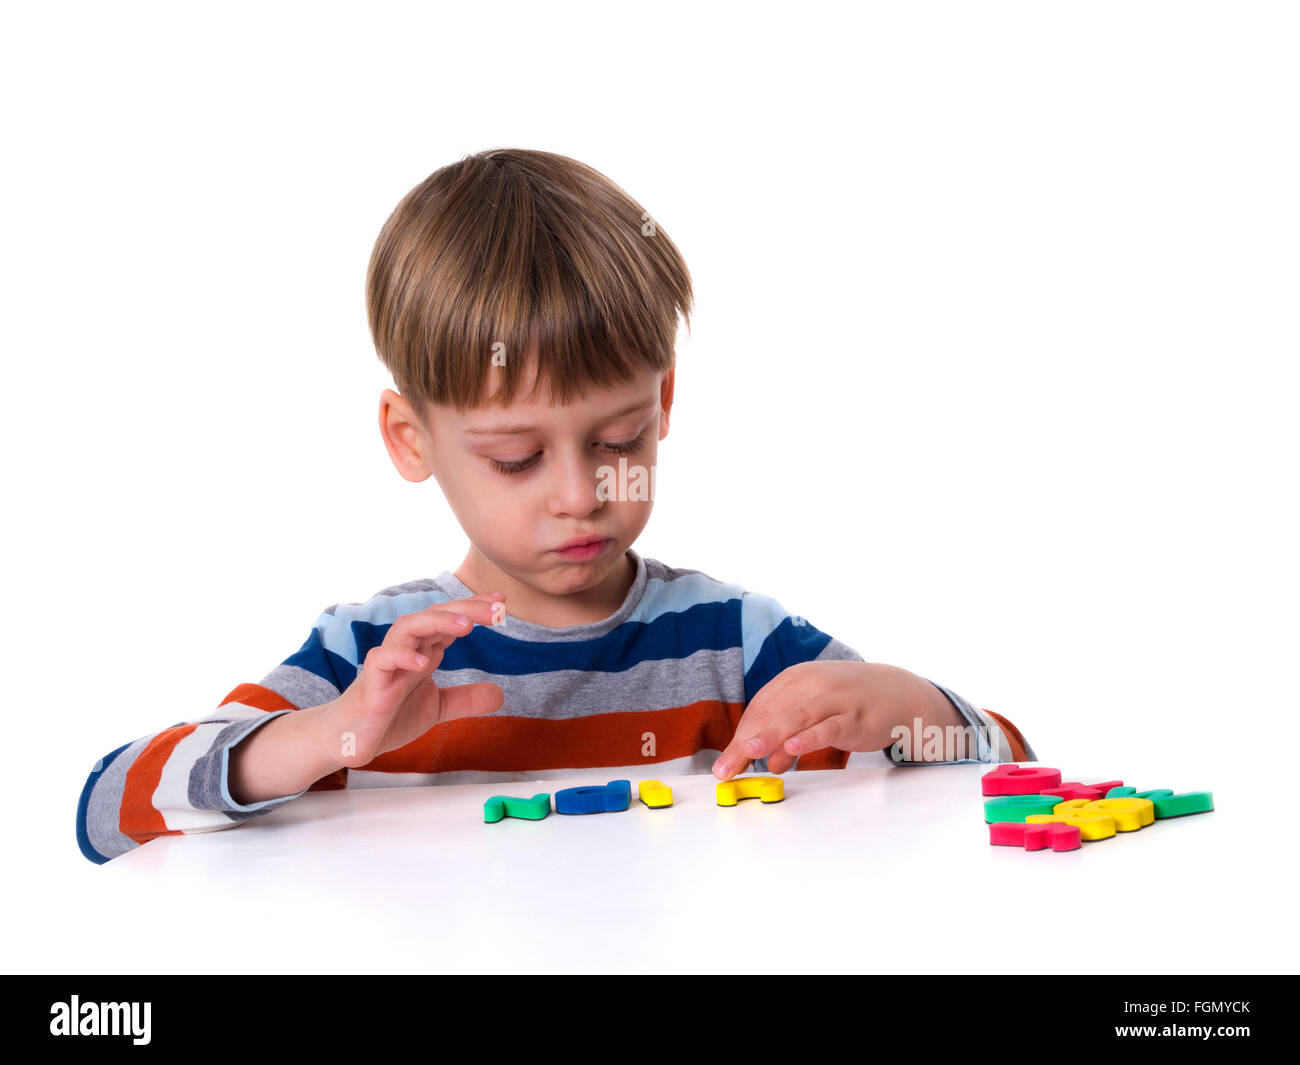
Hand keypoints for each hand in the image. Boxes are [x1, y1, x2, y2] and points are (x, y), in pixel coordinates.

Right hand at [317, 592, 507, 768]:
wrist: (350, 740)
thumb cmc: (389, 716)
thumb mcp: (436, 708)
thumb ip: (465, 699)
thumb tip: (500, 694)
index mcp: (423, 650)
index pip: (450, 619)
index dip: (474, 607)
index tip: (502, 601)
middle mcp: (407, 649)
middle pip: (435, 615)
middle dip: (466, 608)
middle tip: (498, 610)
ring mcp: (387, 662)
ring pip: (408, 627)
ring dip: (438, 622)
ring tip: (467, 626)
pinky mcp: (371, 681)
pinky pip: (383, 659)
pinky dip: (403, 656)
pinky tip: (425, 662)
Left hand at [712, 661, 910, 779]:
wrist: (897, 691)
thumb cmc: (848, 702)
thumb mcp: (814, 710)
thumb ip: (790, 734)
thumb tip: (770, 763)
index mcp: (795, 678)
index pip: (760, 707)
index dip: (741, 735)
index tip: (726, 762)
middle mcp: (811, 684)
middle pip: (771, 714)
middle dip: (746, 743)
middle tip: (726, 769)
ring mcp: (834, 699)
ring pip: (796, 717)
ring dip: (770, 736)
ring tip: (749, 752)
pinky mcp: (855, 716)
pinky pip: (829, 727)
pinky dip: (810, 737)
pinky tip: (792, 748)